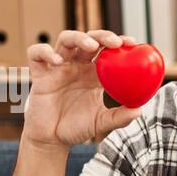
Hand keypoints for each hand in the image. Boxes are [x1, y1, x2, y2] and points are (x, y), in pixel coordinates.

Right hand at [21, 30, 141, 148]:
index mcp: (94, 74)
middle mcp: (77, 66)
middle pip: (88, 39)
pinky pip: (37, 54)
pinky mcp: (39, 74)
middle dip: (102, 36)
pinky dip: (45, 52)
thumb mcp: (101, 122)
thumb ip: (119, 117)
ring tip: (91, 46)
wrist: (53, 139)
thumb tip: (139, 110)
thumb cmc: (77, 127)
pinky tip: (57, 60)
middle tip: (115, 43)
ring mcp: (58, 68)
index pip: (107, 50)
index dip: (119, 42)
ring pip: (65, 40)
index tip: (132, 43)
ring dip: (78, 38)